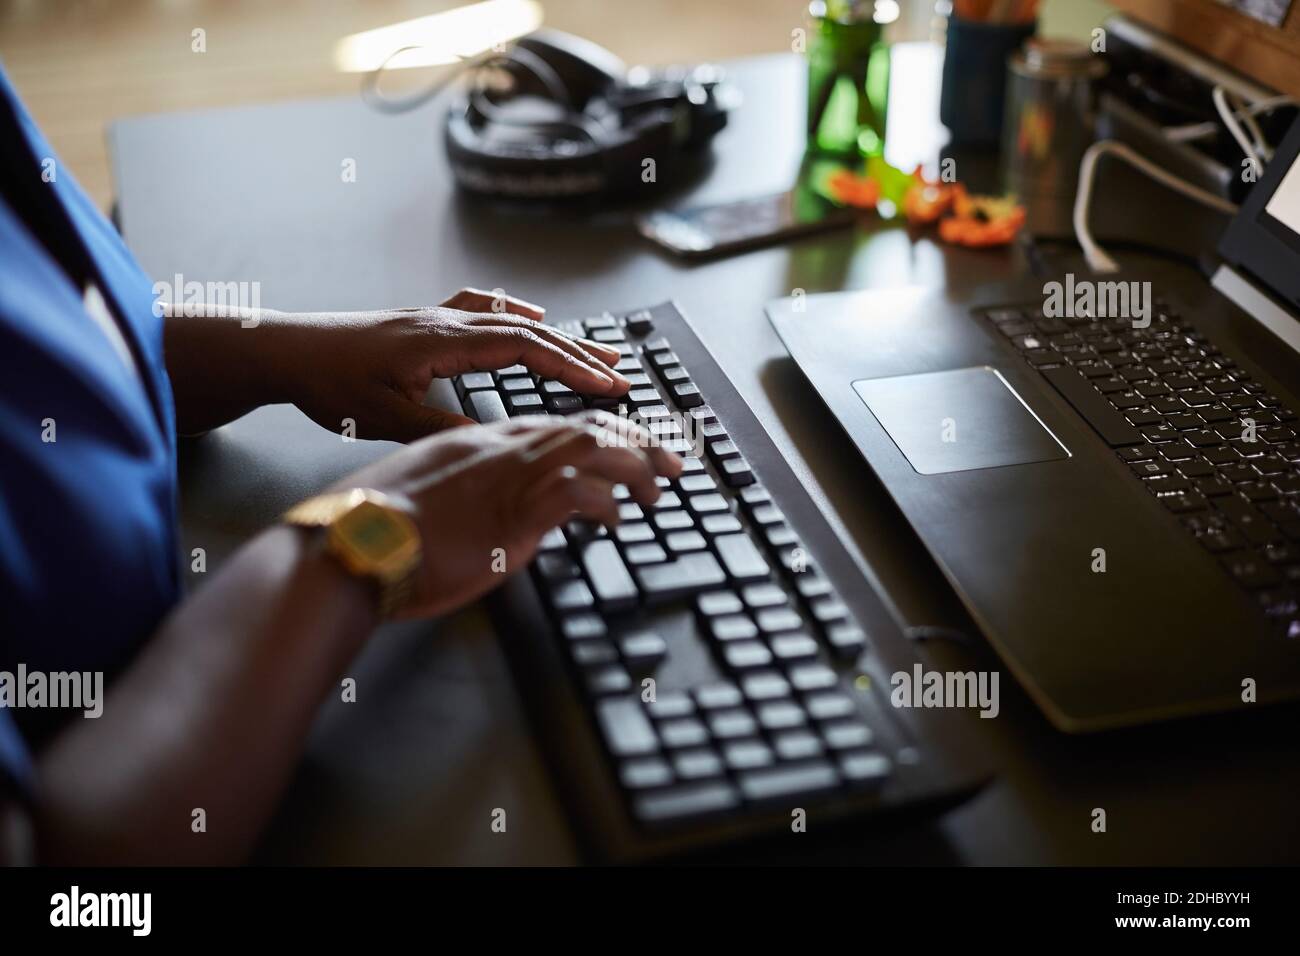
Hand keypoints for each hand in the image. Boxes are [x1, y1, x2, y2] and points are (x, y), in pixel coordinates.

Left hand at [279, 288, 629, 441]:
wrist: (286, 350)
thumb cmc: (328, 385)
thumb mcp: (383, 418)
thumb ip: (440, 427)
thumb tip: (495, 440)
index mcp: (443, 342)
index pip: (525, 350)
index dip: (572, 367)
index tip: (609, 384)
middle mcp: (447, 322)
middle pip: (530, 331)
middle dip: (579, 352)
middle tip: (622, 370)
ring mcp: (437, 318)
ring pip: (513, 320)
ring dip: (557, 335)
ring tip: (594, 350)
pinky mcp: (426, 322)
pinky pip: (485, 309)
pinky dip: (518, 313)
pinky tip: (532, 314)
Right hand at [337, 410, 682, 617]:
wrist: (349, 544)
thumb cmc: (378, 528)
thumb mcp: (429, 500)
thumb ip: (466, 496)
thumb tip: (491, 513)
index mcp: (478, 440)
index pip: (554, 423)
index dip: (600, 431)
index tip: (631, 444)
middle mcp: (498, 448)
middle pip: (584, 427)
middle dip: (637, 441)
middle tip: (673, 460)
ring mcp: (506, 477)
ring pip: (591, 449)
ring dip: (636, 466)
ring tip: (662, 486)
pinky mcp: (511, 513)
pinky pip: (578, 494)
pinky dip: (607, 502)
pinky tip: (619, 516)